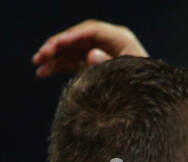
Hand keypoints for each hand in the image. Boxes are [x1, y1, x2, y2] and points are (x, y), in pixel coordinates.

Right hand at [32, 20, 147, 77]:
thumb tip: (91, 54)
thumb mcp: (126, 75)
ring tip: (37, 64)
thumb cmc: (143, 87)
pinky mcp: (92, 65)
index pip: (92, 31)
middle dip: (58, 45)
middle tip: (42, 54)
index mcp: (120, 38)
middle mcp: (107, 42)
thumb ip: (108, 64)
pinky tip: (42, 72)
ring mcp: (98, 52)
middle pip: (77, 38)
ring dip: (53, 56)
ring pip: (71, 49)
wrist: (149, 103)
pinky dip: (57, 67)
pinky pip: (71, 62)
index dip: (72, 36)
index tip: (57, 44)